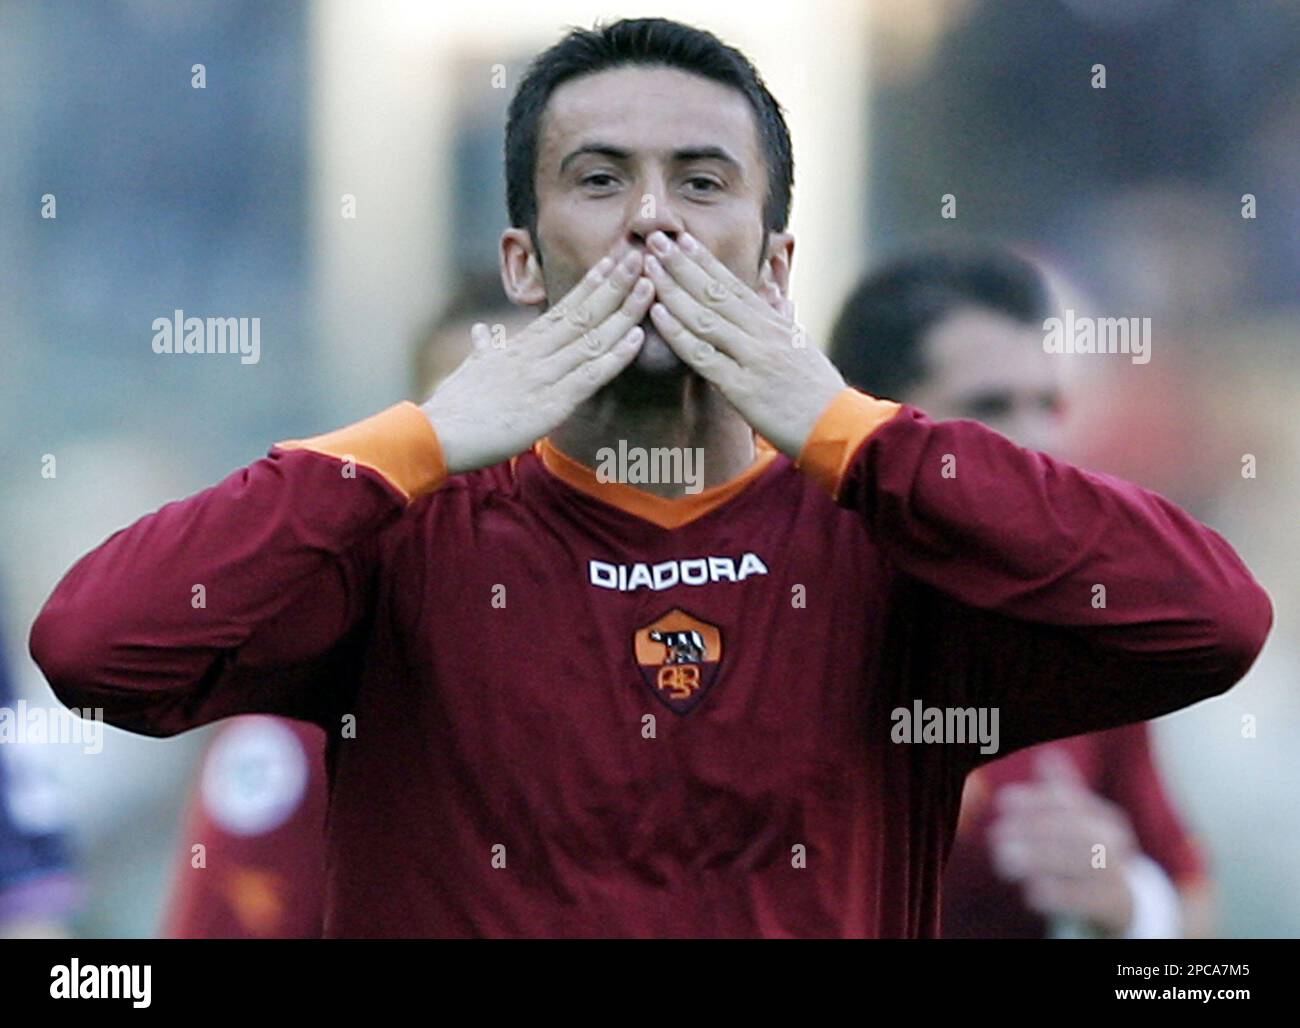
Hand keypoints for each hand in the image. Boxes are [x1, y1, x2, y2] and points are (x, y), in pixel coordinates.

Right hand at [422, 244, 652, 473]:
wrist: (434, 436)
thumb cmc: (453, 408)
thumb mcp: (470, 370)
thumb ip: (484, 349)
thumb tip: (483, 332)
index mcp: (521, 346)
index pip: (564, 308)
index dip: (592, 284)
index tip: (615, 260)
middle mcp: (535, 354)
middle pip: (583, 313)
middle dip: (615, 284)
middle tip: (642, 255)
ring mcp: (543, 377)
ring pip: (592, 338)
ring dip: (624, 312)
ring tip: (650, 285)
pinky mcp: (548, 406)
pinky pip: (588, 377)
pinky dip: (614, 357)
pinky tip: (637, 338)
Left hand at [641, 230, 845, 457]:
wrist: (839, 427)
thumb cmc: (818, 392)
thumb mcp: (803, 346)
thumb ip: (783, 317)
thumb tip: (775, 292)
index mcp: (774, 323)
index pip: (733, 283)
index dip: (704, 260)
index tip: (681, 239)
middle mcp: (762, 333)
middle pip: (714, 292)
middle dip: (682, 264)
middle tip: (654, 239)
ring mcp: (752, 358)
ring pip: (704, 317)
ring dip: (673, 290)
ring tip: (648, 268)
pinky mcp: (742, 388)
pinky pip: (703, 355)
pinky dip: (677, 333)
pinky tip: (657, 313)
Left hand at [988, 750, 1137, 935]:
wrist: (1123, 899)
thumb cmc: (1088, 851)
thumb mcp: (1076, 820)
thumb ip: (1059, 790)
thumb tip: (1046, 753)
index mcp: (1104, 815)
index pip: (1072, 801)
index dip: (1037, 800)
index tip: (1003, 800)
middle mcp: (1116, 841)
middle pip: (1078, 832)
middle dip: (1035, 830)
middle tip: (996, 834)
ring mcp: (1120, 873)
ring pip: (1084, 864)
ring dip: (1040, 861)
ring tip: (1003, 861)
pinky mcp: (1116, 905)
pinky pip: (1090, 898)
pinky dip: (1060, 894)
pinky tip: (1031, 892)